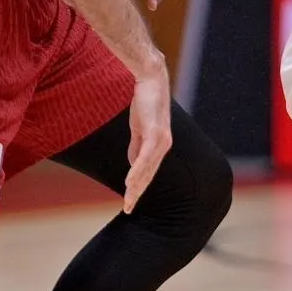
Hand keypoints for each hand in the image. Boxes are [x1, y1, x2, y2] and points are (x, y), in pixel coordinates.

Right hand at [124, 56, 172, 213]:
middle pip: (149, 175)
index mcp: (159, 146)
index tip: (130, 203)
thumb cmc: (145, 102)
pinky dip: (137, 170)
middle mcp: (164, 145)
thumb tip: (133, 165)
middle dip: (138, 193)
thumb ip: (136, 146)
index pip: (149, 172)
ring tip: (128, 201)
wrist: (151, 80)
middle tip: (128, 210)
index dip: (140, 188)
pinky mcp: (155, 132)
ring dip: (136, 186)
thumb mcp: (138, 128)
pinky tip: (130, 182)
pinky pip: (145, 155)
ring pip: (147, 169)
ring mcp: (161, 139)